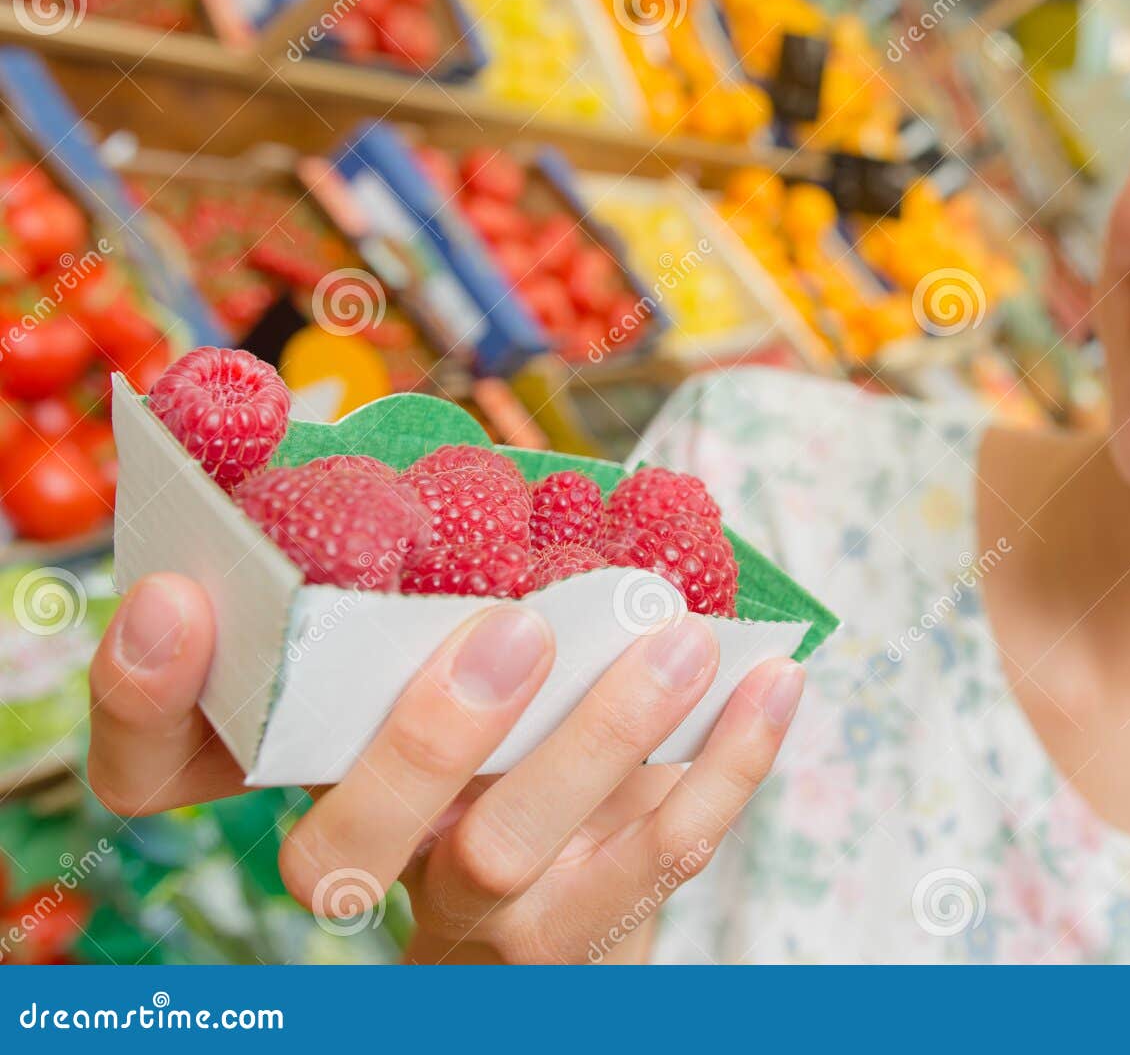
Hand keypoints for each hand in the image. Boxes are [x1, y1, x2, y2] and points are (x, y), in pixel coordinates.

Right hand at [87, 573, 804, 962]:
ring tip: (676, 641)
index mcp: (293, 783)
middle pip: (343, 844)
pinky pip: (659, 858)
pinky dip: (726, 767)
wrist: (537, 928)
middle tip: (509, 632)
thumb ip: (385, 574)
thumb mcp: (406, 662)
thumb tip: (344, 413)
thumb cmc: (467, 752)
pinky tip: (776, 681)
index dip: (140, 698)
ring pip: (514, 851)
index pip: (154, 774)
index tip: (174, 598)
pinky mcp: (589, 929)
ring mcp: (480, 916)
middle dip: (423, 736)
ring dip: (599, 742)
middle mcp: (364, 862)